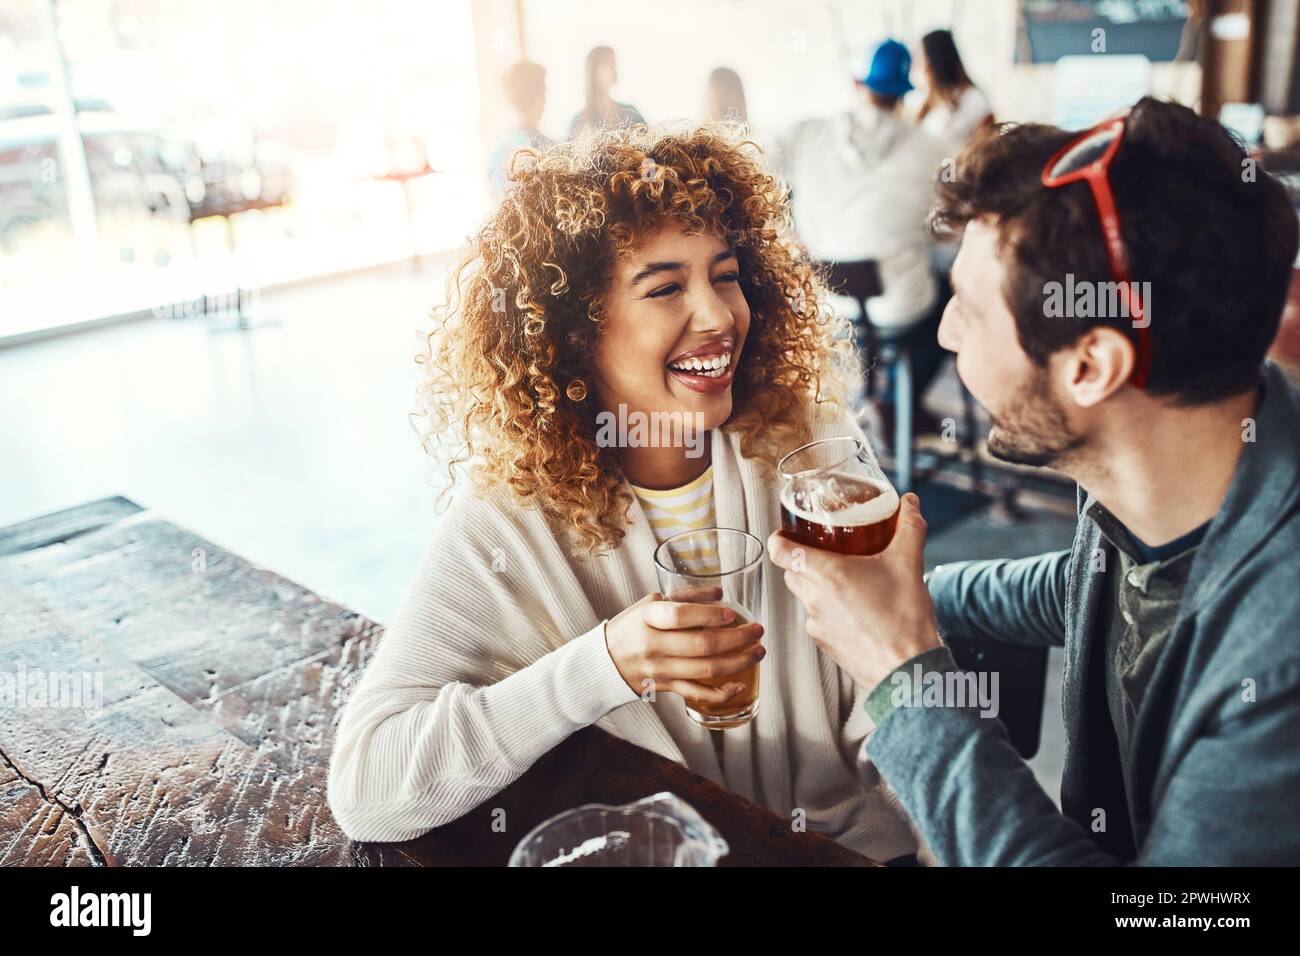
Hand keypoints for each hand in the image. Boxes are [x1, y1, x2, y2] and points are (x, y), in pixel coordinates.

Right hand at [605, 589, 765, 706]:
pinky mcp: (666, 687)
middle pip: (701, 645)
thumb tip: (719, 593)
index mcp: (648, 618)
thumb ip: (684, 597)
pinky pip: (697, 693)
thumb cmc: (631, 627)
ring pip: (705, 670)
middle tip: (757, 631)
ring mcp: (661, 669)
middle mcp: (654, 645)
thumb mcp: (650, 604)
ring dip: (738, 662)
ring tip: (757, 652)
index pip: (680, 617)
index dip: (709, 616)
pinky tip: (740, 685)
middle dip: (737, 639)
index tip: (732, 614)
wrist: (605, 661)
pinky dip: (721, 693)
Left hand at [766, 492, 940, 691]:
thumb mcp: (909, 564)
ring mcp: (816, 624)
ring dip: (818, 586)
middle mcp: (813, 599)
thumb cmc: (904, 619)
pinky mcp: (824, 644)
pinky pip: (818, 619)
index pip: (780, 551)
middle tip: (826, 551)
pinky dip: (830, 611)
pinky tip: (857, 610)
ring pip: (805, 596)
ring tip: (847, 580)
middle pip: (791, 572)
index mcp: (825, 574)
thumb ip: (909, 528)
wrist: (907, 671)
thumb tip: (910, 503)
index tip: (787, 531)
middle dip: (803, 560)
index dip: (779, 538)